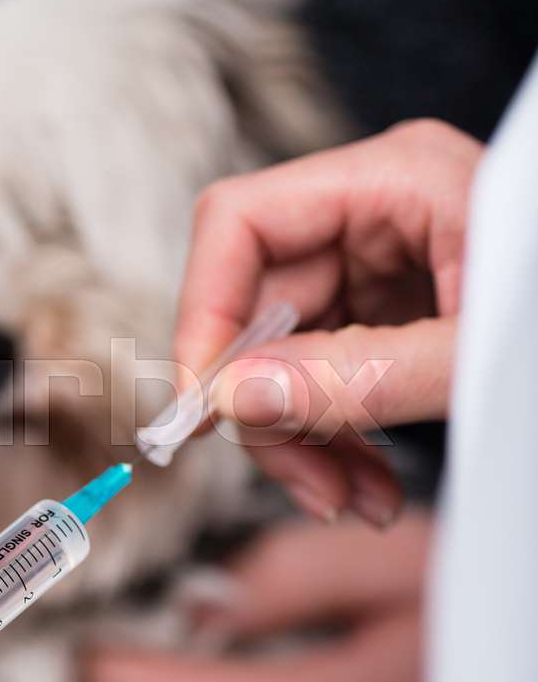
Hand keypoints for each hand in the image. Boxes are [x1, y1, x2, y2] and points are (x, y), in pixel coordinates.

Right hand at [174, 118, 480, 523]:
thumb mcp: (474, 357)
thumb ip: (356, 378)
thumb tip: (234, 400)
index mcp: (394, 178)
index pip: (240, 221)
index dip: (206, 312)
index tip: (206, 410)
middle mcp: (378, 209)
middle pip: (260, 302)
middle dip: (272, 408)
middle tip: (305, 488)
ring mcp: (387, 259)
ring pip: (290, 350)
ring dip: (306, 439)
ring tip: (349, 502)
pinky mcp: (400, 307)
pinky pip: (333, 371)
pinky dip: (340, 435)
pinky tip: (364, 488)